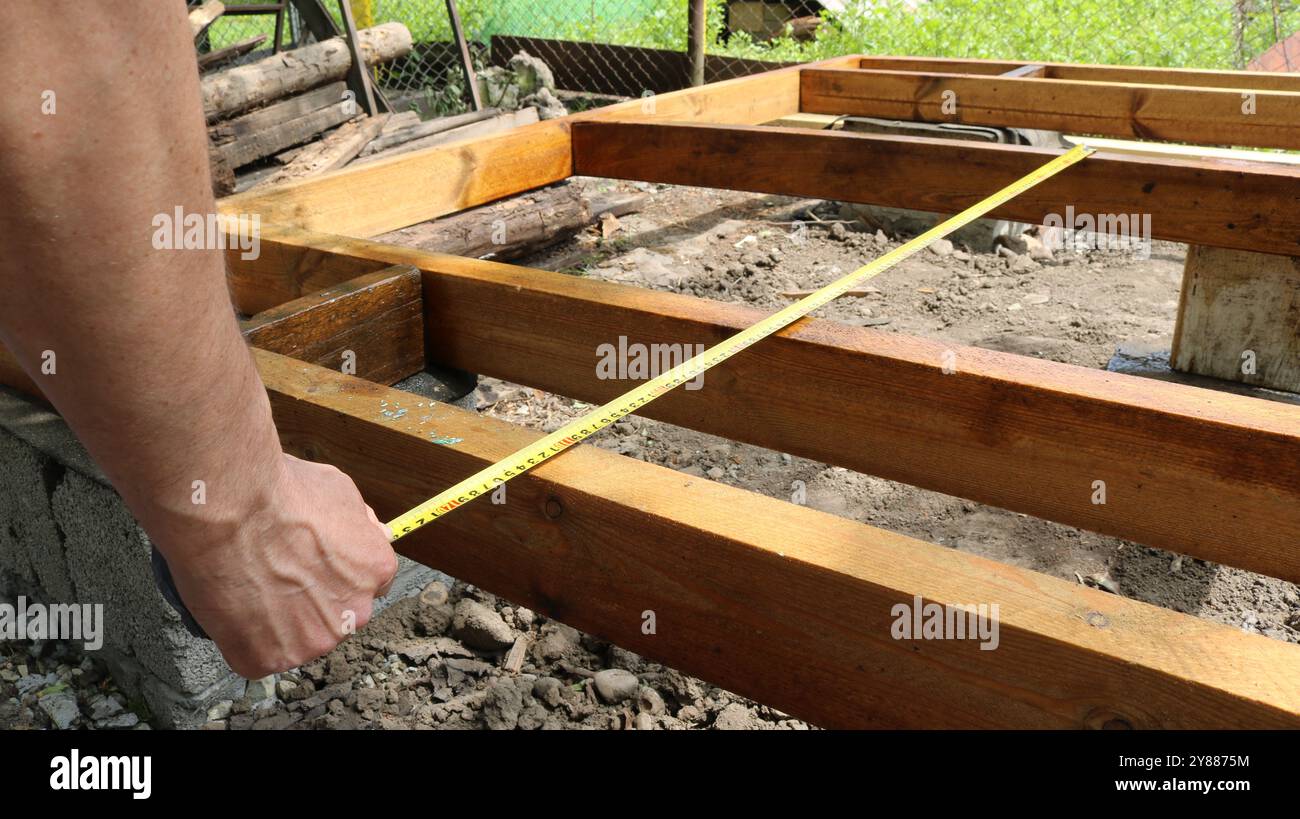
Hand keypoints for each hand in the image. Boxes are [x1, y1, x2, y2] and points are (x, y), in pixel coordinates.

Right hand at [162, 453, 397, 677]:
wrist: (228, 507)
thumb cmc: (279, 492)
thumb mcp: (339, 490)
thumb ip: (359, 521)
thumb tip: (368, 532)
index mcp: (375, 571)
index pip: (366, 585)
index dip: (335, 577)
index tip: (312, 569)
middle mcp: (353, 612)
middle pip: (334, 617)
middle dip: (310, 602)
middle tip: (275, 575)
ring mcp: (311, 641)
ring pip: (297, 639)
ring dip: (277, 623)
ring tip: (251, 587)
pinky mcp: (267, 659)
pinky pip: (257, 656)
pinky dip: (243, 639)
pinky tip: (233, 608)